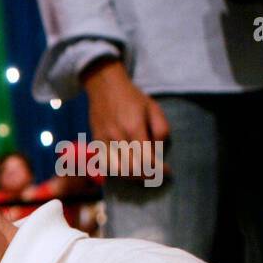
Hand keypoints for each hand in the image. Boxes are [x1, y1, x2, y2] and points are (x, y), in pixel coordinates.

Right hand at [82, 58, 169, 177]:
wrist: (105, 87)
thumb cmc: (132, 97)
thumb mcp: (154, 108)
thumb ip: (160, 129)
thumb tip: (158, 149)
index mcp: (134, 127)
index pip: (147, 158)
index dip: (158, 169)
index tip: (166, 170)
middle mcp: (117, 137)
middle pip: (132, 168)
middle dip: (147, 174)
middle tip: (156, 173)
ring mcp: (104, 141)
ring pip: (117, 170)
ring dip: (132, 175)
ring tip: (142, 172)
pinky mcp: (96, 142)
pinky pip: (106, 164)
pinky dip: (117, 171)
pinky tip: (126, 168)